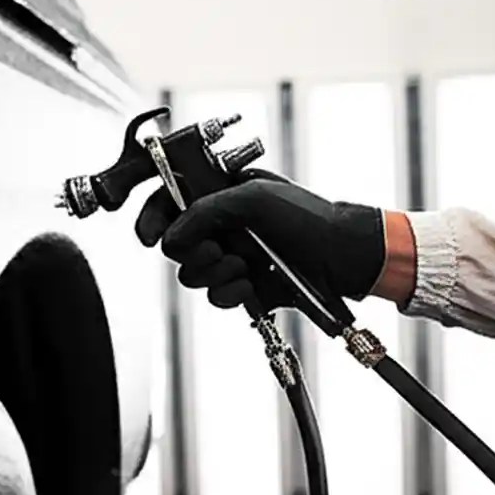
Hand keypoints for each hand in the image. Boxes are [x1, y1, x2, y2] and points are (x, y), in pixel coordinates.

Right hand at [134, 169, 386, 310]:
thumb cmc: (309, 219)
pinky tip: (254, 283)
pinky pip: (215, 297)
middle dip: (194, 252)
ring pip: (192, 275)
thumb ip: (204, 212)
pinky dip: (232, 293)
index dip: (152, 217)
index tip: (149, 235)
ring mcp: (230, 258)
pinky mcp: (242, 287)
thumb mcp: (254, 199)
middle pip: (175, 246)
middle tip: (217, 250)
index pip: (169, 202)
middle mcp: (221, 227)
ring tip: (246, 266)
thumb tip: (171, 236)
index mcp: (221, 196)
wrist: (345, 258)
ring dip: (217, 274)